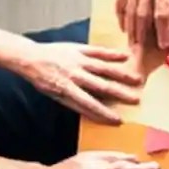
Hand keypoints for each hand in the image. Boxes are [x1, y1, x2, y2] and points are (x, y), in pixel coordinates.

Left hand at [15, 42, 141, 124]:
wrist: (30, 57)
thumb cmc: (43, 79)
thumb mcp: (55, 95)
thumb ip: (75, 104)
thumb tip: (95, 114)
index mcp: (66, 87)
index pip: (88, 103)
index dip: (103, 112)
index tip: (118, 120)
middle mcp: (74, 74)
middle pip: (101, 85)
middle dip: (120, 93)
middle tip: (136, 99)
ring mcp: (78, 60)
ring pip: (103, 68)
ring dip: (121, 74)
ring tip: (138, 80)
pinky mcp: (79, 49)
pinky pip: (97, 51)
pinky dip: (112, 54)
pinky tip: (126, 56)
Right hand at [117, 0, 168, 49]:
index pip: (162, 16)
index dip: (164, 33)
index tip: (165, 46)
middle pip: (143, 17)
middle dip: (143, 37)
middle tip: (143, 52)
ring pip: (130, 11)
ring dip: (131, 30)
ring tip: (132, 44)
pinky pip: (121, 0)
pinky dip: (121, 15)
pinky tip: (123, 25)